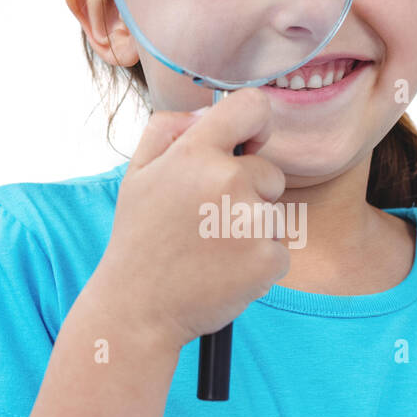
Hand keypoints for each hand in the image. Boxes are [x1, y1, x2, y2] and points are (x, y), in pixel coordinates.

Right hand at [94, 88, 289, 349]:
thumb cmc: (140, 239)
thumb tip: (208, 113)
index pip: (252, 106)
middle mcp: (228, 180)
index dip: (255, 124)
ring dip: (252, 231)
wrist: (139, 309)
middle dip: (249, 194)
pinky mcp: (269, 259)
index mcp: (194, 153)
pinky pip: (279, 250)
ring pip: (274, 215)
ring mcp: (252, 221)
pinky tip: (224, 272)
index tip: (247, 145)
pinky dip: (258, 263)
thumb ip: (168, 129)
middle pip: (270, 172)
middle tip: (207, 223)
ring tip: (211, 251)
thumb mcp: (137, 173)